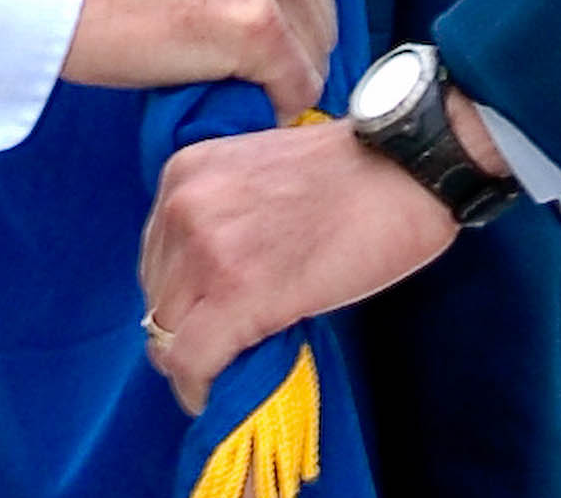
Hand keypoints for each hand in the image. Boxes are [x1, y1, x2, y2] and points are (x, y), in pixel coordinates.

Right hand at [66, 0, 347, 125]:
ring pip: (317, 49)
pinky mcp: (257, 28)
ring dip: (284, 75)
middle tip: (246, 64)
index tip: (264, 28)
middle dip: (293, 41)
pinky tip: (240, 99)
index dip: (294, 4)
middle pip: (324, 7)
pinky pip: (298, 84)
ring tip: (235, 81)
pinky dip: (276, 104)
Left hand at [139, 118, 458, 413]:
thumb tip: (208, 287)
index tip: (207, 320)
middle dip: (187, 330)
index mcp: (186, 173)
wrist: (404, 167)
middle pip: (158, 298)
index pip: (156, 259)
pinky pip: (191, 362)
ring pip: (168, 336)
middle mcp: (184, 206)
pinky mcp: (236, 295)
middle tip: (224, 349)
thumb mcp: (260, 176)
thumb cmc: (351, 172)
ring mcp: (207, 249)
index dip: (182, 298)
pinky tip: (218, 393)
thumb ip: (224, 217)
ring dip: (196, 359)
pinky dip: (199, 388)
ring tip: (230, 370)